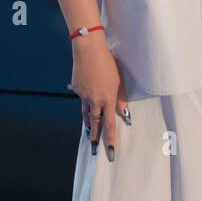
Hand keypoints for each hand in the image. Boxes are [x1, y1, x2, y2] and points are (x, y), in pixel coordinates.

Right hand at [70, 32, 128, 158]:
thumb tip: (124, 113)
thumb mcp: (118, 81)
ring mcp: (83, 95)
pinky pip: (82, 99)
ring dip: (89, 123)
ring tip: (90, 131)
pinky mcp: (76, 89)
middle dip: (95, 137)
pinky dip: (85, 100)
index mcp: (107, 99)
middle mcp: (94, 100)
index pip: (109, 124)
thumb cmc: (107, 63)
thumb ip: (121, 99)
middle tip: (94, 147)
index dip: (110, 138)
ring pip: (86, 113)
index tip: (111, 149)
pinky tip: (87, 94)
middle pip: (94, 123)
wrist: (88, 51)